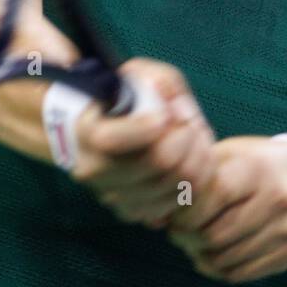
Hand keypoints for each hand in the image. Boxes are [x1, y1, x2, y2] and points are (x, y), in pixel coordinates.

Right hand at [70, 58, 215, 227]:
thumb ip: (161, 84)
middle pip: (160, 162)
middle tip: (192, 125)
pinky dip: (193, 182)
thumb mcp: (138, 75)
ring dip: (198, 159)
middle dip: (188, 139)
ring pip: (175, 185)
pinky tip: (190, 162)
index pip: (119, 138)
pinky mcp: (131, 211)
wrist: (98, 128)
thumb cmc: (122, 97)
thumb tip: (177, 114)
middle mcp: (94, 170)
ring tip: (195, 140)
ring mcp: (112, 195)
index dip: (154, 124)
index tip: (166, 113)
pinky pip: (177, 203)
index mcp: (88, 133)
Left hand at [166, 136, 286, 282]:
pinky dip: (220, 270)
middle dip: (187, 239)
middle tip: (178, 233)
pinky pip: (244, 273)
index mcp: (258, 169)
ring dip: (201, 257)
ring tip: (194, 244)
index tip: (173, 216)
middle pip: (216, 235)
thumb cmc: (260, 165)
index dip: (184, 213)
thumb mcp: (233, 155)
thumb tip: (154, 215)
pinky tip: (213, 256)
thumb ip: (196, 178)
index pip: (212, 198)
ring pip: (227, 260)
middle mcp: (278, 200)